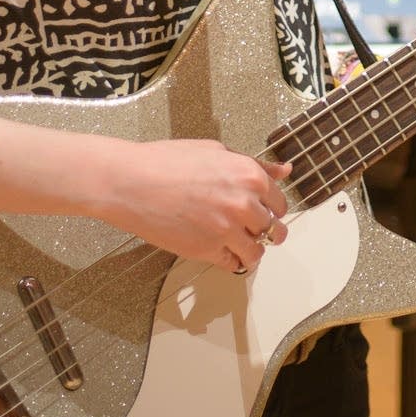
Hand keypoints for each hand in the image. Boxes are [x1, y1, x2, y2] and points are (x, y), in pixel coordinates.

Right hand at [101, 139, 291, 271]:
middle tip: (251, 229)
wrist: (131, 181)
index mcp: (250, 176)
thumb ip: (255, 165)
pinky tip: (221, 251)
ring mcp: (226, 230)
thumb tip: (284, 170)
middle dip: (264, 230)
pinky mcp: (207, 250)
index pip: (280, 203)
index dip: (271, 207)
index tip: (262, 210)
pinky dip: (231, 261)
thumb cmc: (168, 161)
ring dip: (251, 250)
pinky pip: (234, 265)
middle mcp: (244, 204)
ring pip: (258, 252)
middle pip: (274, 229)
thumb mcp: (217, 151)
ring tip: (238, 244)